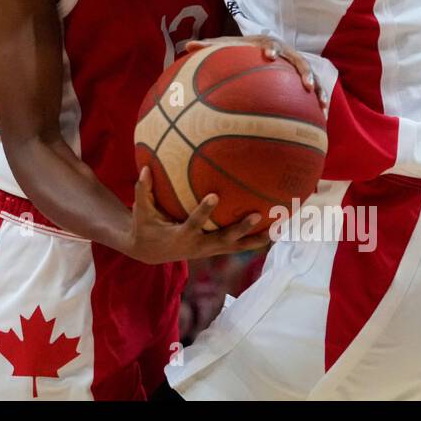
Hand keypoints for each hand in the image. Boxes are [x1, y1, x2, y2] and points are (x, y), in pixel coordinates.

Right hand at [125, 167, 270, 265]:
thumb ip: (143, 190)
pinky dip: (254, 239)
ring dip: (256, 238)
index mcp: (181, 236)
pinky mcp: (215, 250)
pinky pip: (238, 246)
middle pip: (223, 239)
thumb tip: (145, 167)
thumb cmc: (146, 227)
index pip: (194, 223)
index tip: (215, 195)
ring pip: (236, 247)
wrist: (151, 252)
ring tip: (278, 228)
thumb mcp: (141, 211)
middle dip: (240, 228)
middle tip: (257, 214)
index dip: (204, 211)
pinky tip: (274, 230)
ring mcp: (209, 250)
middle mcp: (198, 246)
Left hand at [186, 35, 327, 109]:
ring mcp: (297, 66)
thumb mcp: (226, 47)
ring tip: (319, 101)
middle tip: (304, 83)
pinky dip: (320, 101)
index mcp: (267, 45)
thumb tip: (186, 46)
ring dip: (318, 87)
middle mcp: (287, 53)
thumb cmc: (242, 50)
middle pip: (298, 60)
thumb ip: (209, 47)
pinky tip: (322, 116)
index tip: (269, 56)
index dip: (271, 50)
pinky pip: (316, 90)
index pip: (271, 45)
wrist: (264, 48)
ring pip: (312, 75)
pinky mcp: (303, 79)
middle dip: (303, 71)